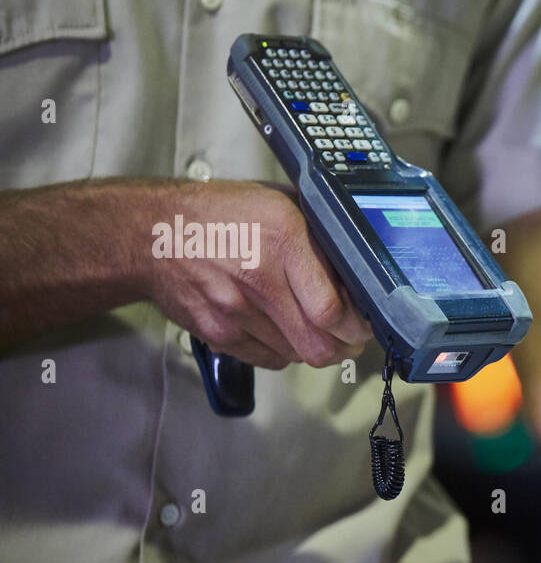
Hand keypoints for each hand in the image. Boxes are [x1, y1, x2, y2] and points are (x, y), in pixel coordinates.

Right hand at [145, 181, 371, 368]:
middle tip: (351, 337)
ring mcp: (236, 311)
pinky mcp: (219, 333)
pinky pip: (270, 359)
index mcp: (283, 240)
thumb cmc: (220, 214)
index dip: (357, 326)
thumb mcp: (279, 203)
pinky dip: (285, 351)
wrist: (151, 233)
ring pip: (298, 355)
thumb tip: (360, 263)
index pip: (332, 309)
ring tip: (316, 328)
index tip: (366, 323)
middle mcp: (259, 278)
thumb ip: (321, 233)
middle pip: (319, 345)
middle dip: (344, 347)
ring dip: (315, 348)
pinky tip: (284, 330)